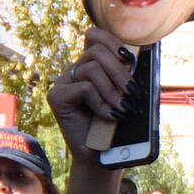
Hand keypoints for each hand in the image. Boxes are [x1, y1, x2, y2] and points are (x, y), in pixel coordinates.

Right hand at [48, 29, 136, 162]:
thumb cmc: (117, 127)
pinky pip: (84, 88)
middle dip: (119, 71)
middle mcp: (74, 71)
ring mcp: (63, 82)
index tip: (130, 60)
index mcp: (90, 66)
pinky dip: (101, 103)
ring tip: (121, 110)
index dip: (112, 41)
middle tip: (132, 93)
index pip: (94, 36)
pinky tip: (107, 117)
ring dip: (112, 90)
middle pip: (96, 50)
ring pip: (91, 68)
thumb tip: (138, 57)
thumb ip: (127, 76)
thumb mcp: (126, 97)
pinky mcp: (56, 97)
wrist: (102, 156)